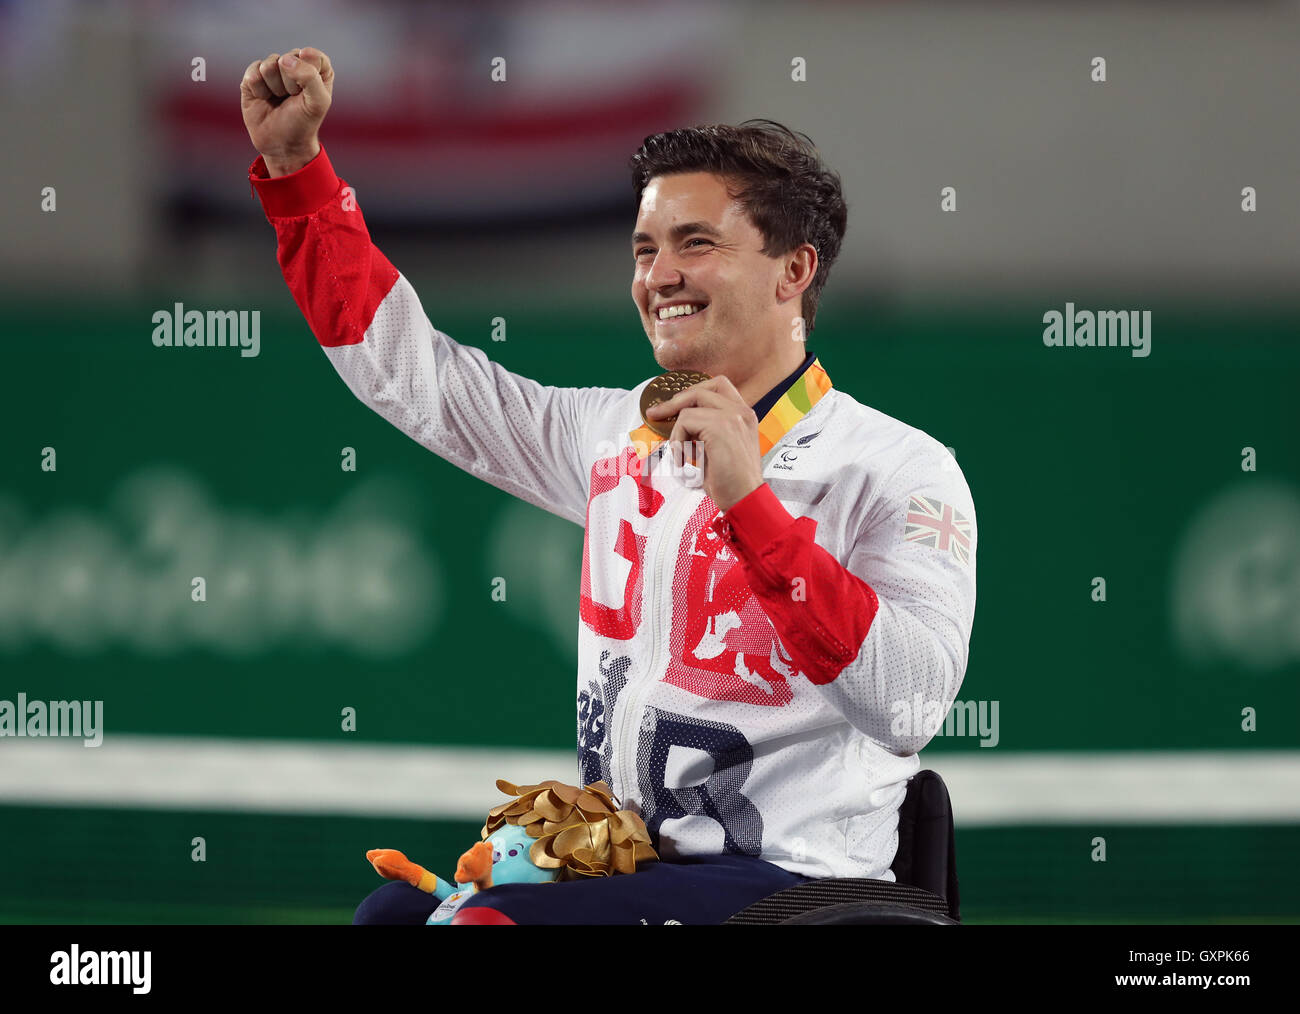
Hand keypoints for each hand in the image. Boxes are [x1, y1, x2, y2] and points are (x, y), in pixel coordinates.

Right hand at [240, 47, 333, 175]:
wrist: (282, 144)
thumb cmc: (303, 123)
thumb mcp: (318, 103)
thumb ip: (310, 77)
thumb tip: (285, 60)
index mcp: (316, 68)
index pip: (311, 54)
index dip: (308, 73)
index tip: (308, 91)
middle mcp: (295, 65)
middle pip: (288, 58)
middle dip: (290, 83)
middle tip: (292, 99)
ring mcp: (273, 70)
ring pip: (269, 64)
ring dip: (274, 88)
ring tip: (279, 100)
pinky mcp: (254, 77)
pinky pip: (253, 72)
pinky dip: (259, 90)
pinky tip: (264, 99)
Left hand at [646, 376, 764, 511]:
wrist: (745, 499)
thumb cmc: (732, 483)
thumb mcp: (720, 449)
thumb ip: (707, 431)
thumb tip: (680, 423)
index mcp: (744, 415)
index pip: (718, 387)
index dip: (693, 392)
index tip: (675, 405)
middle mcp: (742, 411)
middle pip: (701, 390)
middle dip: (674, 401)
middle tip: (656, 413)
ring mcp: (734, 416)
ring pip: (690, 407)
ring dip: (677, 431)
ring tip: (682, 454)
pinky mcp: (722, 425)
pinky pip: (686, 421)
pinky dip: (678, 440)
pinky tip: (686, 459)